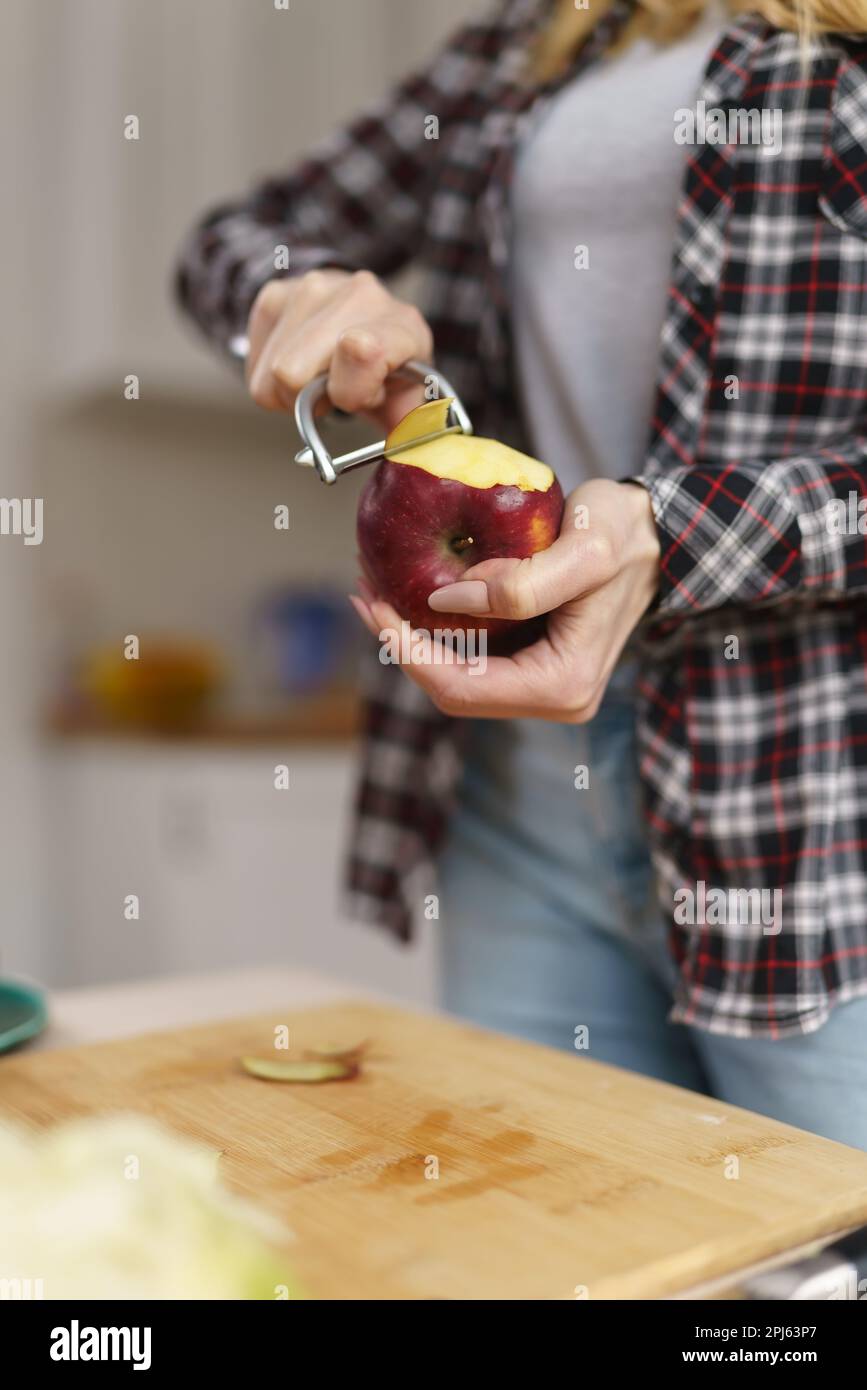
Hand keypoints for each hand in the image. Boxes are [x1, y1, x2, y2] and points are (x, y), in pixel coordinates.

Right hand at [246, 268, 432, 428]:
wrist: (367, 322)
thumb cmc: (388, 373)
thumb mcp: (408, 404)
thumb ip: (412, 435)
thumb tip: (413, 461)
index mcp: (400, 325)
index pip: (360, 350)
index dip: (349, 390)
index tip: (358, 399)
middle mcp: (357, 296)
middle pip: (292, 374)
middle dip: (310, 401)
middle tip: (335, 395)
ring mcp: (311, 289)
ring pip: (271, 373)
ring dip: (291, 392)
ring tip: (321, 378)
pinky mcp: (276, 294)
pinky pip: (254, 364)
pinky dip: (272, 377)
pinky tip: (303, 363)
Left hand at [350, 479, 660, 720]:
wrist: (659, 534)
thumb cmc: (627, 534)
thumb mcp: (583, 548)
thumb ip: (519, 584)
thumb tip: (443, 602)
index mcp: (562, 685)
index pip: (460, 688)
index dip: (407, 651)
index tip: (375, 604)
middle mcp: (554, 699)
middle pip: (452, 691)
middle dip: (402, 646)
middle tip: (365, 594)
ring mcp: (544, 687)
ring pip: (457, 679)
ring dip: (414, 640)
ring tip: (379, 592)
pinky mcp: (535, 666)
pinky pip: (473, 661)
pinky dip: (438, 633)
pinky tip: (412, 598)